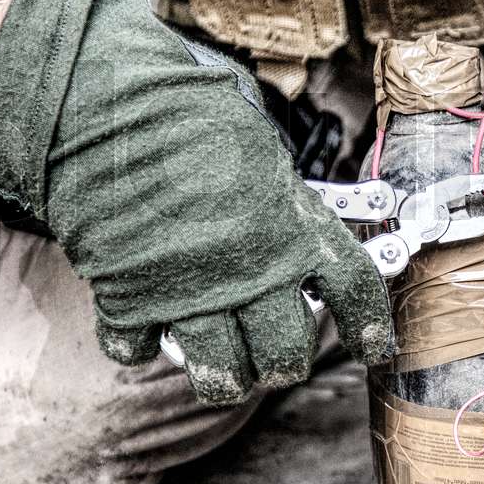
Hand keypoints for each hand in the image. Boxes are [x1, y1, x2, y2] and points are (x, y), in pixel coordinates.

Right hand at [0, 0, 392, 404]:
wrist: (106, 108)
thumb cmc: (185, 110)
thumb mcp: (259, 149)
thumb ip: (282, 199)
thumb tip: (294, 222)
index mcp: (294, 227)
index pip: (354, 291)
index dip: (370, 328)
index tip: (376, 348)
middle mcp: (251, 272)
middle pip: (286, 354)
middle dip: (284, 362)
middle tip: (276, 354)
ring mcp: (192, 294)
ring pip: (223, 375)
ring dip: (224, 375)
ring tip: (220, 365)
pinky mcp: (131, 301)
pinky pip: (142, 351)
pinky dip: (142, 345)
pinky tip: (145, 324)